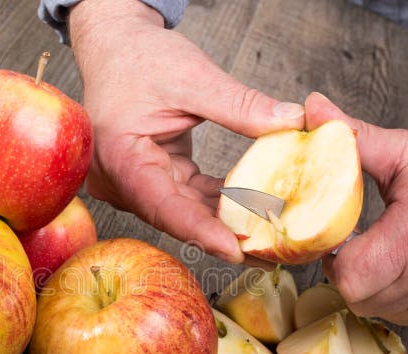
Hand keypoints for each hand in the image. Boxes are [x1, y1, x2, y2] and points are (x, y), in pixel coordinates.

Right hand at [69, 0, 304, 262]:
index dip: (202, 232)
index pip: (165, 207)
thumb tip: (292, 121)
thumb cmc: (139, 57)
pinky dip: (216, 200)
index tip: (239, 251)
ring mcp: (133, 182)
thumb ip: (241, 105)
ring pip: (183, 211)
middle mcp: (120, 180)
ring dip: (223, 220)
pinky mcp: (149, 177)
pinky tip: (250, 206)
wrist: (114, 46)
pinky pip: (185, 197)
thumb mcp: (193, 76)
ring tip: (268, 233)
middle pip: (176, 217)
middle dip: (222, 233)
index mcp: (120, 158)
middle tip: (269, 252)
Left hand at [305, 92, 407, 334]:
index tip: (345, 238)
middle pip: (360, 299)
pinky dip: (405, 299)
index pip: (347, 276)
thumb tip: (310, 110)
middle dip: (354, 274)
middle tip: (365, 246)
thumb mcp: (406, 153)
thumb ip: (354, 137)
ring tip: (392, 255)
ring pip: (384, 311)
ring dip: (379, 288)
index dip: (337, 258)